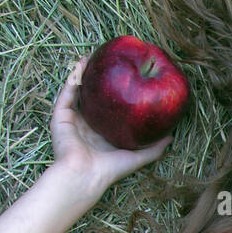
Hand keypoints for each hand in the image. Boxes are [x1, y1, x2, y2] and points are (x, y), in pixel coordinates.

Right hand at [49, 56, 173, 195]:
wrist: (85, 175)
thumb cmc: (109, 169)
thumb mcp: (137, 157)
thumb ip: (154, 148)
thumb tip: (171, 136)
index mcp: (101, 133)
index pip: (108, 109)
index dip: (115, 94)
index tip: (125, 79)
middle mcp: (86, 125)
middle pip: (92, 97)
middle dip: (98, 80)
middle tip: (109, 63)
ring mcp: (72, 120)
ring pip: (77, 91)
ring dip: (83, 74)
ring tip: (93, 57)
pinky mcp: (60, 116)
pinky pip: (66, 93)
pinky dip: (72, 78)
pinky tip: (81, 64)